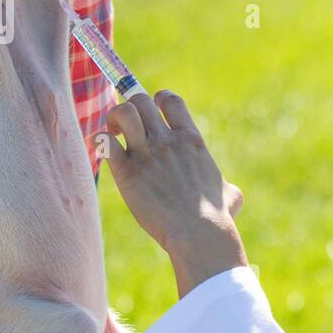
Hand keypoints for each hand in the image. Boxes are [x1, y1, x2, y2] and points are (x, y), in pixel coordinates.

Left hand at [103, 91, 246, 295]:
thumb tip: (231, 196)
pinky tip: (107, 155)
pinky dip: (102, 142)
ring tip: (116, 135)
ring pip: (122, 111)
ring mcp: (146, 154)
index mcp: (191, 140)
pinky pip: (105, 141)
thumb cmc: (217, 218)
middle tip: (128, 129)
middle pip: (140, 100)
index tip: (153, 111)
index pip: (171, 100)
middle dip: (131, 108)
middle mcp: (167, 141)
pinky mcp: (127, 173)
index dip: (157, 99)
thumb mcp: (231, 195)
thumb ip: (227, 187)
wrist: (199, 233)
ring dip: (115, 118)